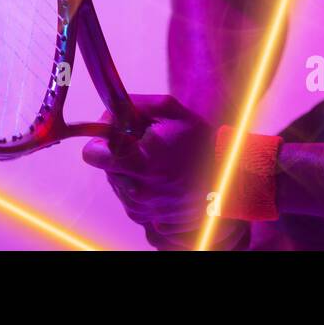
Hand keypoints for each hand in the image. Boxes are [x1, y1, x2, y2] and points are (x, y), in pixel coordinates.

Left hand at [82, 94, 248, 249]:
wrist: (230, 182)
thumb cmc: (203, 146)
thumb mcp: (174, 113)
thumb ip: (137, 105)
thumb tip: (111, 111)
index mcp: (141, 162)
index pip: (93, 154)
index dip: (101, 140)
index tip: (115, 135)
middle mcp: (137, 190)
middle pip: (105, 165)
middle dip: (120, 153)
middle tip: (146, 146)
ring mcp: (141, 207)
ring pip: (116, 181)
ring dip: (130, 170)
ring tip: (159, 163)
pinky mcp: (146, 219)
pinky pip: (129, 197)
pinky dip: (140, 186)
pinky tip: (161, 179)